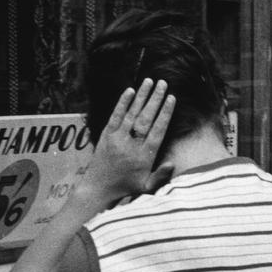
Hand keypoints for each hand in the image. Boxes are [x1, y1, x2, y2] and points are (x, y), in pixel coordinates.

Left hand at [81, 79, 176, 201]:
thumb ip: (160, 176)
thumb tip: (172, 164)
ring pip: (132, 114)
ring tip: (149, 81)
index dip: (165, 113)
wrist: (98, 190)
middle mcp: (131, 145)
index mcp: (144, 156)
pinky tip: (130, 91)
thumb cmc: (125, 189)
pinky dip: (122, 103)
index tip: (171, 98)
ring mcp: (117, 139)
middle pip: (146, 118)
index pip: (158, 130)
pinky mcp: (106, 136)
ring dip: (141, 96)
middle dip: (155, 99)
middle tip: (163, 83)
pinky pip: (115, 116)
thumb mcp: (146, 187)